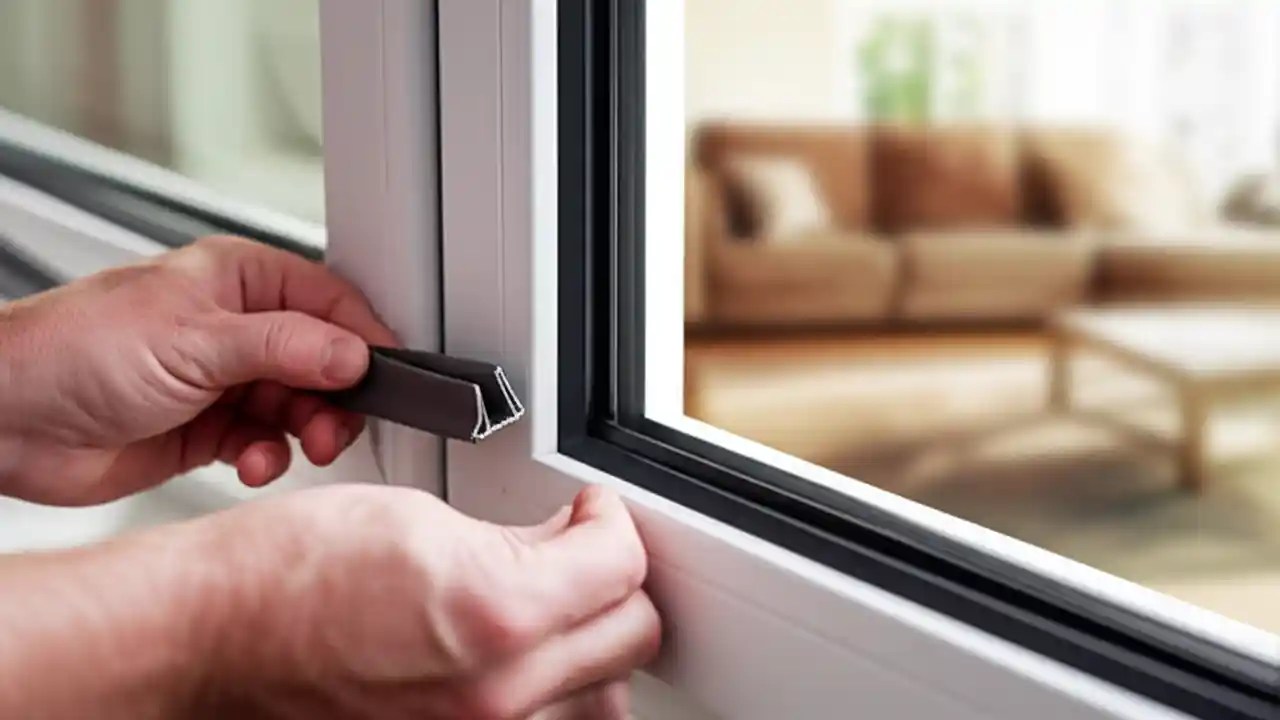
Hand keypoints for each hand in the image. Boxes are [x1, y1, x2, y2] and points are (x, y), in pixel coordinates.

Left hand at [0, 236, 396, 504]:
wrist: (7, 420)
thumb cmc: (75, 352)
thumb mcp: (196, 340)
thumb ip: (285, 347)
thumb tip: (353, 353)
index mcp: (239, 280)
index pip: (328, 301)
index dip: (360, 339)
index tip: (383, 375)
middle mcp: (237, 327)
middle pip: (323, 361)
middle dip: (332, 398)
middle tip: (329, 426)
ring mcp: (224, 379)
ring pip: (300, 407)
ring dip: (300, 433)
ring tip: (286, 447)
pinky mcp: (209, 428)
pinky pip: (267, 443)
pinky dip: (266, 457)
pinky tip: (247, 460)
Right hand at [191, 484, 658, 718]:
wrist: (206, 640)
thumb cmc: (281, 577)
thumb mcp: (420, 518)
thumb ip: (517, 539)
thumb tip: (567, 544)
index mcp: (495, 616)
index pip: (621, 568)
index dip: (610, 524)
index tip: (593, 514)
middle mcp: (496, 697)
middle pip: (629, 637)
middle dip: (613, 581)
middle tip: (580, 549)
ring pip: (600, 697)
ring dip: (592, 647)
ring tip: (552, 606)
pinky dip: (547, 694)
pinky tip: (513, 657)